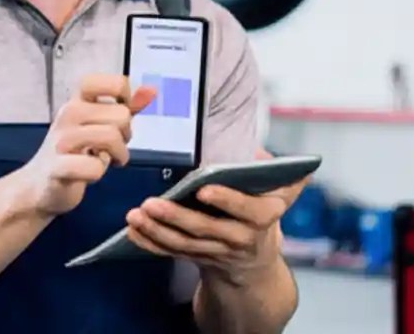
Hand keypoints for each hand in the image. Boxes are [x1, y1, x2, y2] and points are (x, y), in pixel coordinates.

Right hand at [19, 74, 154, 216]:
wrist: (40, 185)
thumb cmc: (73, 153)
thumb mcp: (99, 125)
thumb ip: (125, 108)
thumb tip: (151, 90)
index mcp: (77, 101)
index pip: (108, 82)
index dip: (123, 96)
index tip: (119, 112)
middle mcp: (68, 115)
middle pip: (121, 114)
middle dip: (126, 134)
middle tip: (113, 145)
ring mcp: (61, 141)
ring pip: (111, 137)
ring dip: (118, 154)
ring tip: (108, 159)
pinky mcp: (58, 167)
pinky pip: (93, 168)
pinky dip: (98, 173)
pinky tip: (91, 173)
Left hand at [124, 149, 308, 281]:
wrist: (255, 261)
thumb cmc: (262, 210)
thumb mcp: (280, 191)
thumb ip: (271, 170)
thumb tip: (256, 152)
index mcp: (263, 216)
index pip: (247, 210)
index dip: (226, 200)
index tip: (203, 189)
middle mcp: (240, 237)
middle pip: (205, 229)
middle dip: (176, 217)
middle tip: (150, 203)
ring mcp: (216, 251)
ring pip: (184, 243)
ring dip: (156, 230)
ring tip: (135, 215)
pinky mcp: (196, 258)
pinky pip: (171, 252)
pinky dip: (150, 243)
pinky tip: (133, 231)